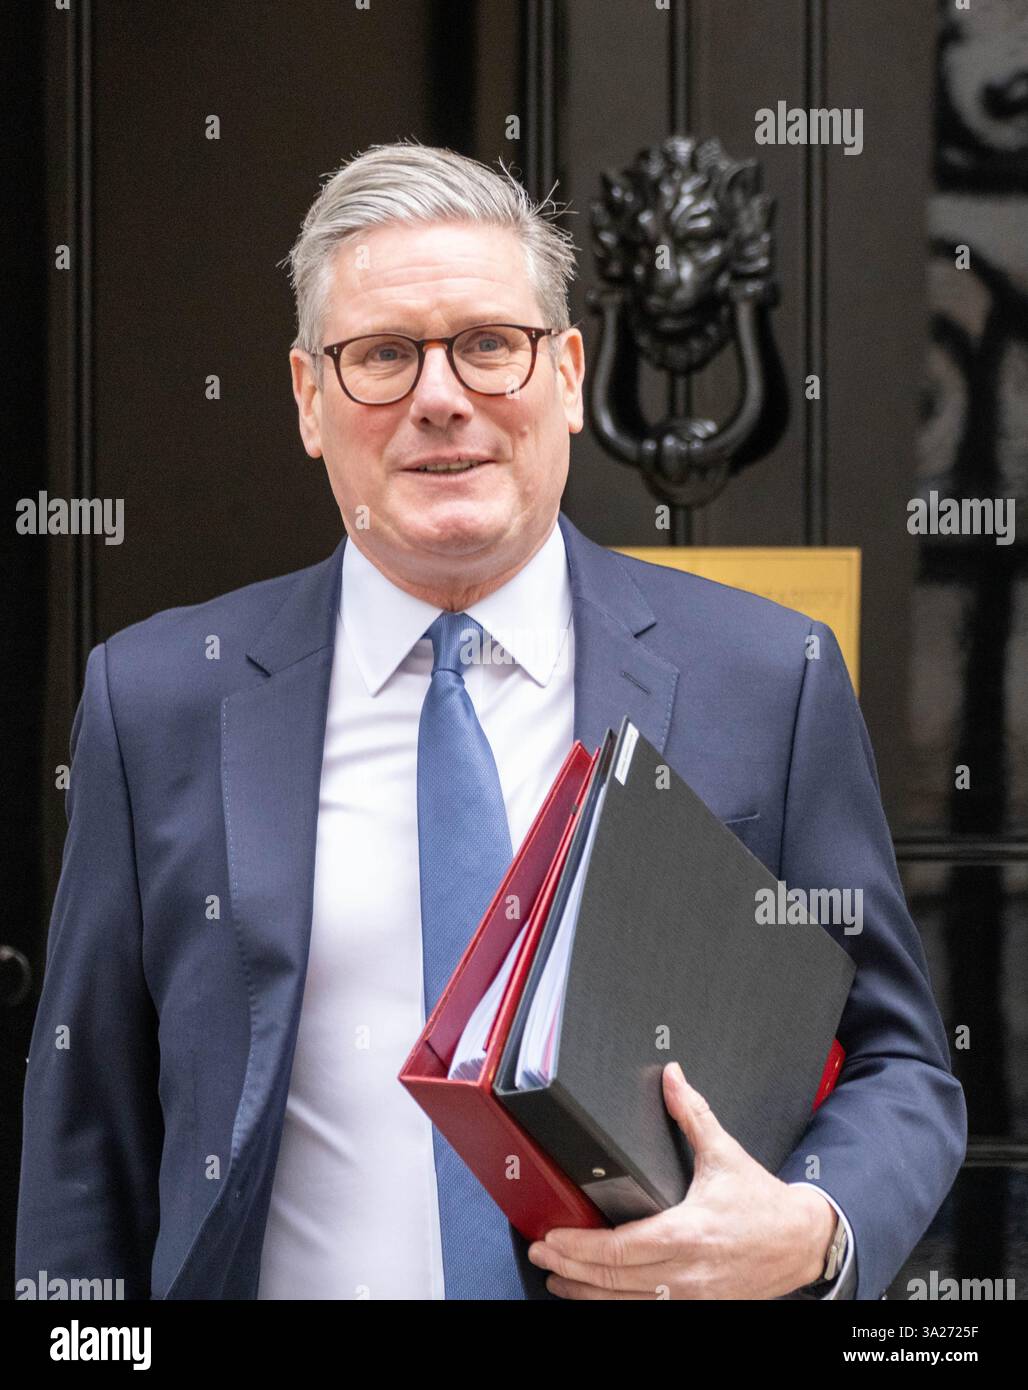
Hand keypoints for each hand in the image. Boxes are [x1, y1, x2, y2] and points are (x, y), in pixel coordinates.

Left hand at [527, 1060, 836, 1298]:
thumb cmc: (763, 1203)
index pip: (620, 1247)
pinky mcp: (698, 1307)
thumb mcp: (725, 1153)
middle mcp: (686, 1271)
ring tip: (557, 1277)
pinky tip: (597, 1296)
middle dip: (571, 1267)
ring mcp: (692, 1296)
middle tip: (541, 1253)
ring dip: (586, 1292)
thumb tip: (671, 1075)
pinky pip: (649, 1311)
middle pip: (614, 1278)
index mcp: (688, 1231)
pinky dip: (617, 1304)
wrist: (802, 1241)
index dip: (579, 1245)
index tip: (552, 1235)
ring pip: (626, 1303)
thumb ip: (693, 1113)